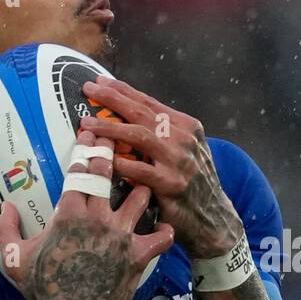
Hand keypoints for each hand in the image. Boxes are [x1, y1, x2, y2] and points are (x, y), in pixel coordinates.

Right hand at [0, 129, 174, 299]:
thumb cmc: (43, 289)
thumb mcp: (14, 259)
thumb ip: (5, 229)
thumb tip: (4, 206)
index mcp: (68, 214)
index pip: (78, 172)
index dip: (84, 150)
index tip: (90, 134)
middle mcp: (97, 218)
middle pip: (107, 174)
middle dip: (112, 151)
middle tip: (118, 135)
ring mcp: (120, 235)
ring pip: (140, 198)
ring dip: (144, 187)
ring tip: (149, 176)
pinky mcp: (138, 255)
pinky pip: (161, 237)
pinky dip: (165, 232)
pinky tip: (167, 227)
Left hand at [80, 77, 243, 258]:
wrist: (212, 217)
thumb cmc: (192, 182)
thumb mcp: (185, 150)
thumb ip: (163, 133)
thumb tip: (127, 114)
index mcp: (187, 126)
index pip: (149, 102)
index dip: (123, 90)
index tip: (100, 83)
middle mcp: (185, 139)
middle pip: (142, 112)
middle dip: (112, 99)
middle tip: (89, 90)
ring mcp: (179, 161)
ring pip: (138, 136)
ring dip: (110, 128)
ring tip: (87, 125)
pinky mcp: (171, 185)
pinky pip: (139, 170)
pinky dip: (120, 163)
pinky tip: (103, 159)